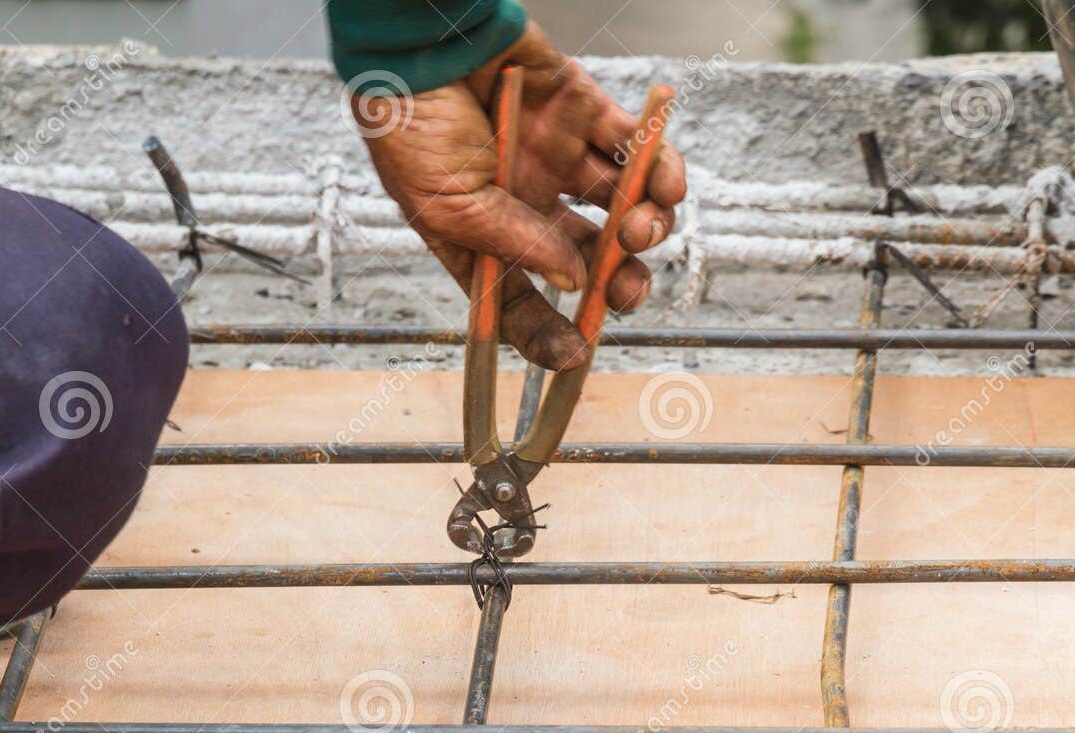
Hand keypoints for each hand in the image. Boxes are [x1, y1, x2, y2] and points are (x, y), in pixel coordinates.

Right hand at [352, 22, 686, 369]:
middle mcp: (524, 202)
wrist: (421, 39)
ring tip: (640, 225)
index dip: (548, 332)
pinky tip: (665, 184)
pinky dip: (659, 167)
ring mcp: (556, 157)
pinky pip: (634, 147)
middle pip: (586, 259)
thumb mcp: (448, 205)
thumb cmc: (409, 122)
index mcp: (481, 237)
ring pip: (619, 207)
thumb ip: (514, 243)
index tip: (577, 352)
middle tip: (626, 286)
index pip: (520, 300)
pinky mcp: (582, 111)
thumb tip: (572, 279)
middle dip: (615, 280)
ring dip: (643, 226)